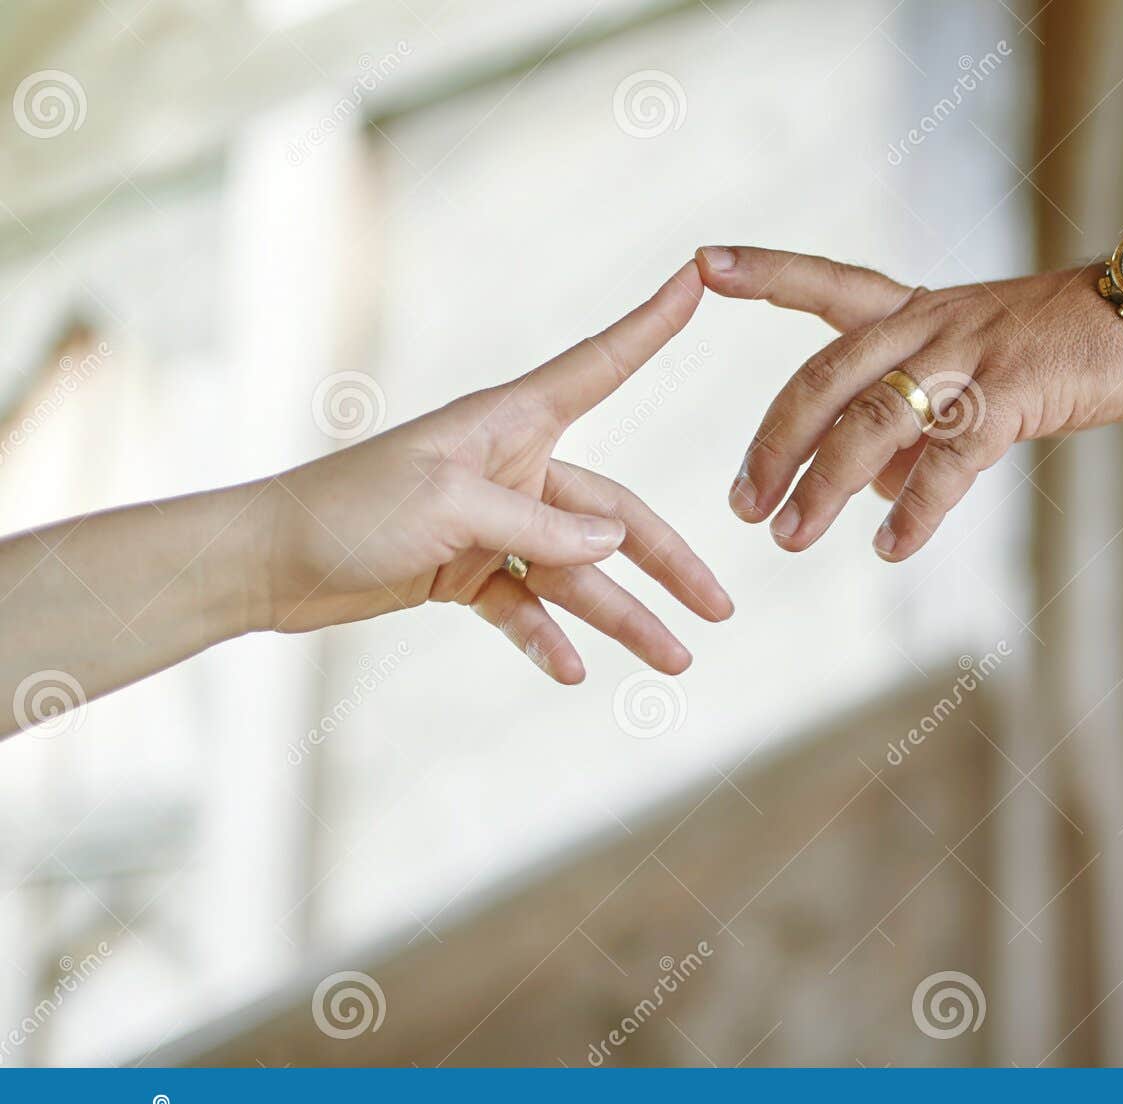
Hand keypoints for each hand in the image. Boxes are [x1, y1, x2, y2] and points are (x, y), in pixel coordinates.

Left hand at [262, 262, 730, 682]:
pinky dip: (548, 638)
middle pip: (612, 516)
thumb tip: (616, 546)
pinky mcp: (467, 571)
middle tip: (720, 610)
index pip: (599, 366)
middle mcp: (513, 470)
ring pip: (578, 573)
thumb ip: (540, 528)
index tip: (699, 278)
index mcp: (510, 424)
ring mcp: (494, 525)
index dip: (652, 325)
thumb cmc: (349, 508)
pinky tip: (573, 671)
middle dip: (667, 563)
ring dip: (623, 618)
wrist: (269, 561)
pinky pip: (525, 606)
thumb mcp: (450, 508)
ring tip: (671, 661)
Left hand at [695, 246, 1122, 560]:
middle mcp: (928, 324)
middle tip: (742, 504)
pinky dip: (915, 509)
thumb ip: (908, 424)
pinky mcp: (1012, 392)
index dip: (765, 272)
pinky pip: (949, 459)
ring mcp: (968, 355)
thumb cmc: (1054, 349)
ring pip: (873, 423)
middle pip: (824, 380)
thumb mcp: (968, 371)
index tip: (703, 262)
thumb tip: (862, 491)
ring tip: (791, 538)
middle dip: (773, 445)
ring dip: (823, 487)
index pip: (825, 284)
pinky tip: (891, 548)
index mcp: (913, 309)